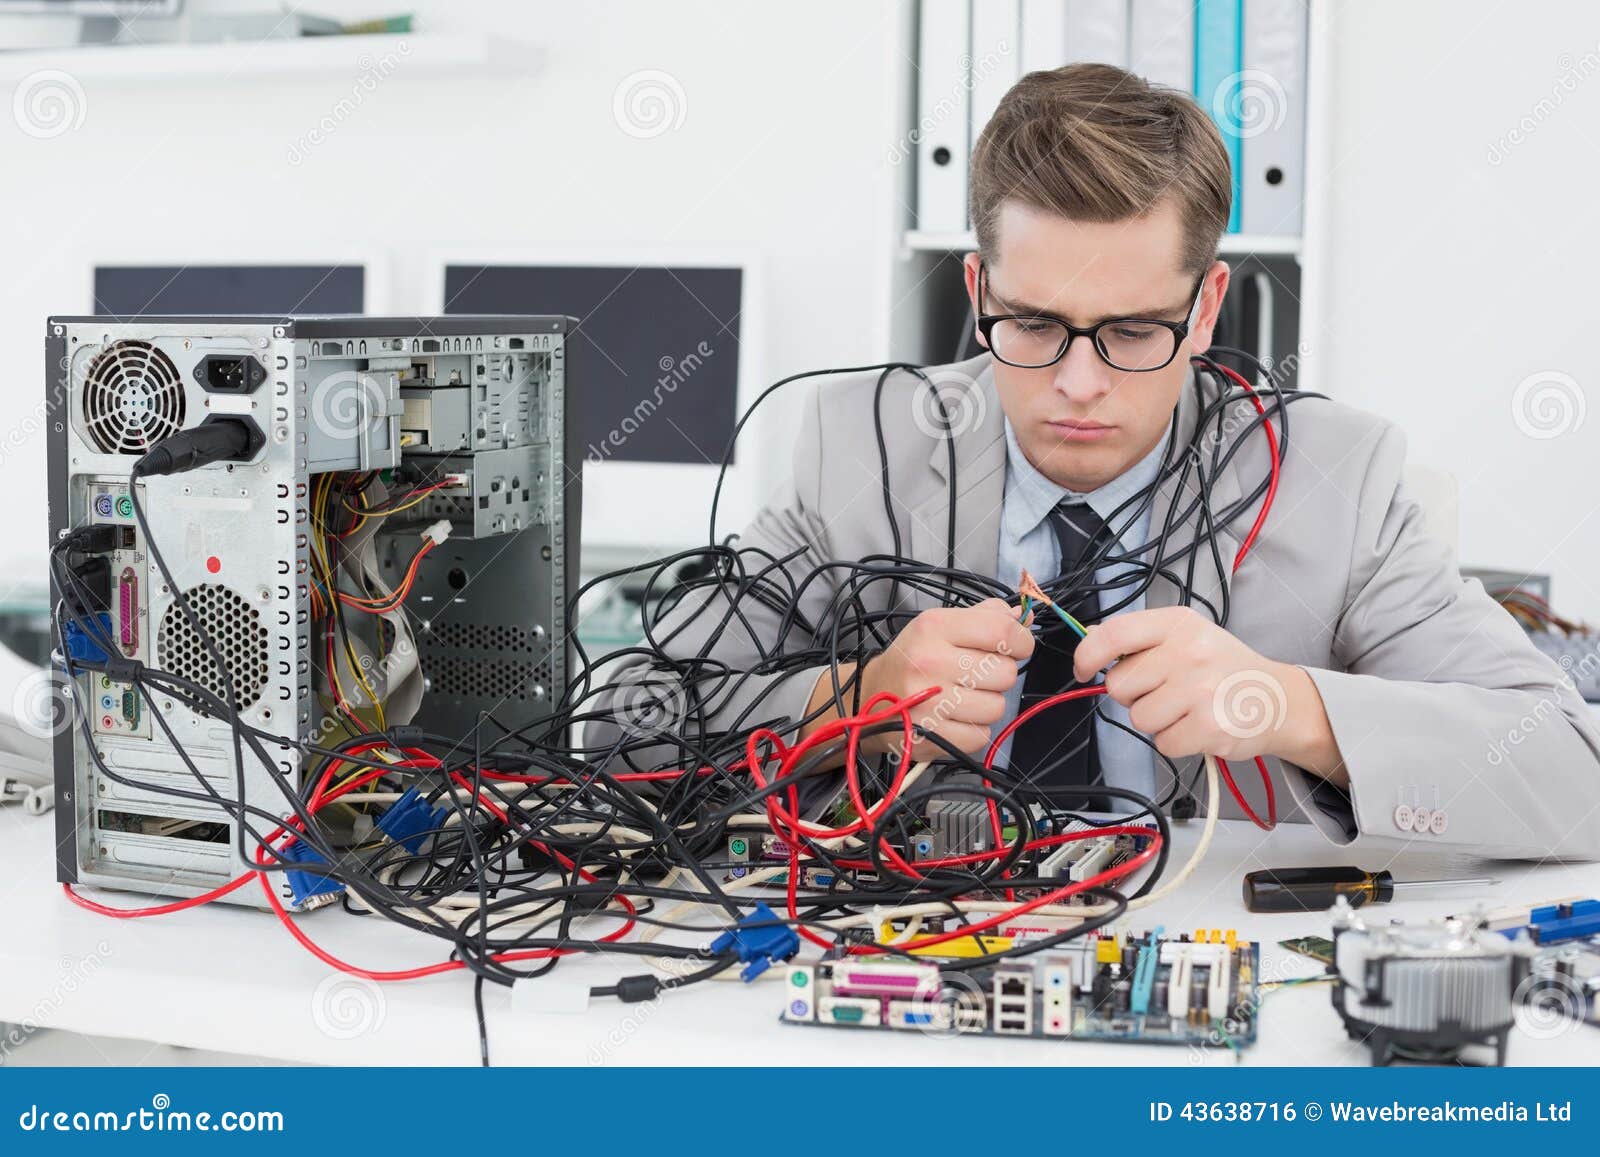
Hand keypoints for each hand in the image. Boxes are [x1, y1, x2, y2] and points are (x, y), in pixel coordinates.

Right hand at [808, 598, 1033, 760]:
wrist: (867, 699)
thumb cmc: (912, 659)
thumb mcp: (939, 626)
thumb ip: (982, 618)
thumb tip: (1020, 616)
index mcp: (934, 627)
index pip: (1002, 630)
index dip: (1021, 641)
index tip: (1015, 648)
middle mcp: (929, 662)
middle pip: (1005, 673)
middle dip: (998, 676)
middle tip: (977, 676)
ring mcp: (927, 702)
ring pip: (996, 707)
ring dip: (986, 705)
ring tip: (964, 698)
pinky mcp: (929, 736)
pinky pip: (980, 735)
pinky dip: (974, 730)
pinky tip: (956, 719)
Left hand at [1071, 606, 1345, 780]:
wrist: (1278, 699)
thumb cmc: (1223, 667)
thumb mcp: (1186, 636)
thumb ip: (1140, 637)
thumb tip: (1091, 636)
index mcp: (1178, 624)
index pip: (1113, 634)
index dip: (1087, 655)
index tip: (1084, 670)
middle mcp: (1190, 652)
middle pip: (1119, 684)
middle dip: (1133, 694)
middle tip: (1165, 690)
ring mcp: (1201, 690)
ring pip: (1138, 717)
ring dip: (1156, 720)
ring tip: (1185, 708)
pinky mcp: (1210, 727)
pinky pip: (1162, 743)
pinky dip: (1175, 741)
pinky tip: (1197, 725)